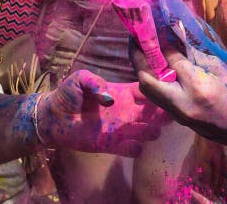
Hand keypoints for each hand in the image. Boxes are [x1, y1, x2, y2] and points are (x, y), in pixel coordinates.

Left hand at [36, 71, 165, 154]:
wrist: (53, 117)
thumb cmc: (69, 94)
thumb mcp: (81, 78)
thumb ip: (95, 82)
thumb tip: (111, 98)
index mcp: (121, 93)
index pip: (145, 91)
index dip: (157, 89)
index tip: (170, 87)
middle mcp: (125, 111)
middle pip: (150, 112)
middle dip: (162, 112)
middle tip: (172, 112)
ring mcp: (120, 129)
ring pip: (144, 131)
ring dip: (151, 131)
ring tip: (155, 130)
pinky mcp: (110, 145)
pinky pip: (129, 149)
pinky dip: (135, 148)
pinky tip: (135, 145)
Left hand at [137, 42, 226, 146]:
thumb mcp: (218, 68)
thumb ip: (193, 55)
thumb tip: (174, 37)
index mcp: (197, 86)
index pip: (170, 60)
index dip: (160, 43)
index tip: (154, 28)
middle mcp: (182, 103)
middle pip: (147, 80)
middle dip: (137, 57)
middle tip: (135, 38)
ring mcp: (177, 115)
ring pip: (149, 91)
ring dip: (142, 69)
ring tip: (141, 49)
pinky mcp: (177, 119)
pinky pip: (157, 97)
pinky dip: (152, 80)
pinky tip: (155, 66)